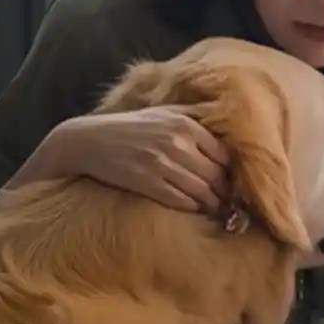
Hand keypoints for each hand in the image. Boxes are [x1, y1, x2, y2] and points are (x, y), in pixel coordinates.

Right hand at [45, 109, 230, 212]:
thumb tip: (222, 133)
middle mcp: (177, 143)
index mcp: (185, 124)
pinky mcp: (148, 183)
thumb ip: (191, 119)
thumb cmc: (129, 126)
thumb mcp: (162, 113)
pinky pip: (181, 201)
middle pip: (216, 176)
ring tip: (216, 210)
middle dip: (225, 192)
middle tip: (230, 202)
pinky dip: (192, 208)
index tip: (232, 181)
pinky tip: (194, 208)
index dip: (230, 171)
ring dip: (212, 204)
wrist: (90, 140)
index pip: (223, 154)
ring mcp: (162, 164)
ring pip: (202, 192)